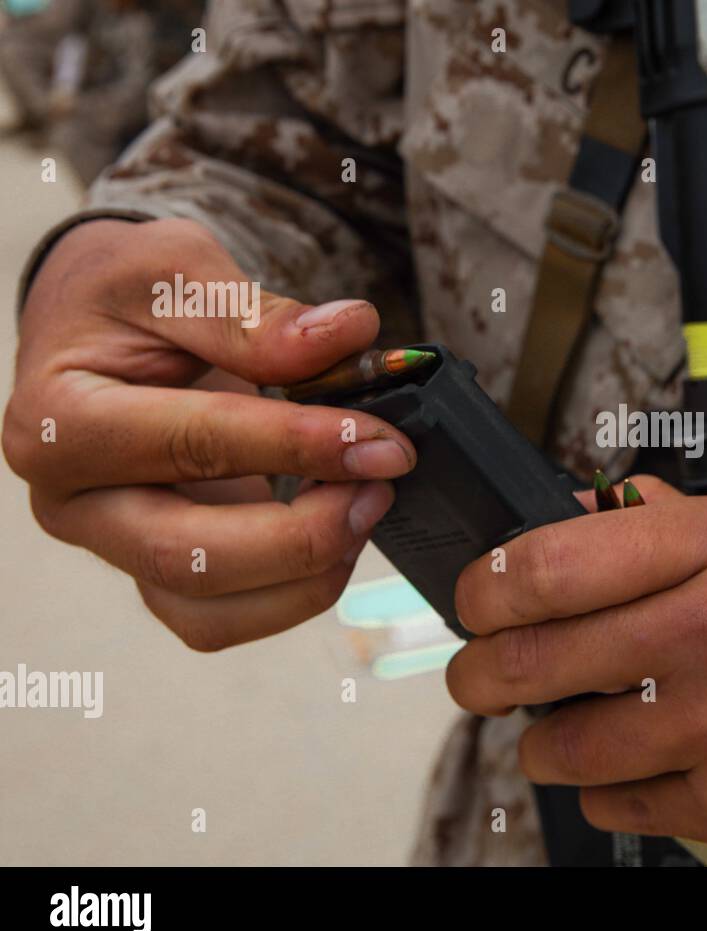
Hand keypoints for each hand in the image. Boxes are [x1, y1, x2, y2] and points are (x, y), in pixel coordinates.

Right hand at [2, 218, 414, 649]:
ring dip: (306, 575)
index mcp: (61, 418)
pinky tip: (340, 538)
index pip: (191, 443)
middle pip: (188, 557)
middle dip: (304, 535)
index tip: (378, 438)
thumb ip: (253, 314)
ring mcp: (113, 545)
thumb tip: (348, 335)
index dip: (296, 444)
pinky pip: (222, 620)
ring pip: (207, 610)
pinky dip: (292, 595)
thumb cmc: (125, 297)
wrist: (99, 324)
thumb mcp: (176, 271)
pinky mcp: (155, 571)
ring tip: (367, 508)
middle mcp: (72, 499)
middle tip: (382, 486)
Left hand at [448, 476, 706, 864]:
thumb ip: (672, 523)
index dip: (483, 589)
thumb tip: (574, 514)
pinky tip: (650, 765)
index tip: (475, 603)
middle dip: (481, 676)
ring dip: (547, 740)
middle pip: (530, 662)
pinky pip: (619, 806)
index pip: (548, 563)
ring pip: (562, 748)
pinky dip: (615, 788)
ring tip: (568, 727)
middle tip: (480, 679)